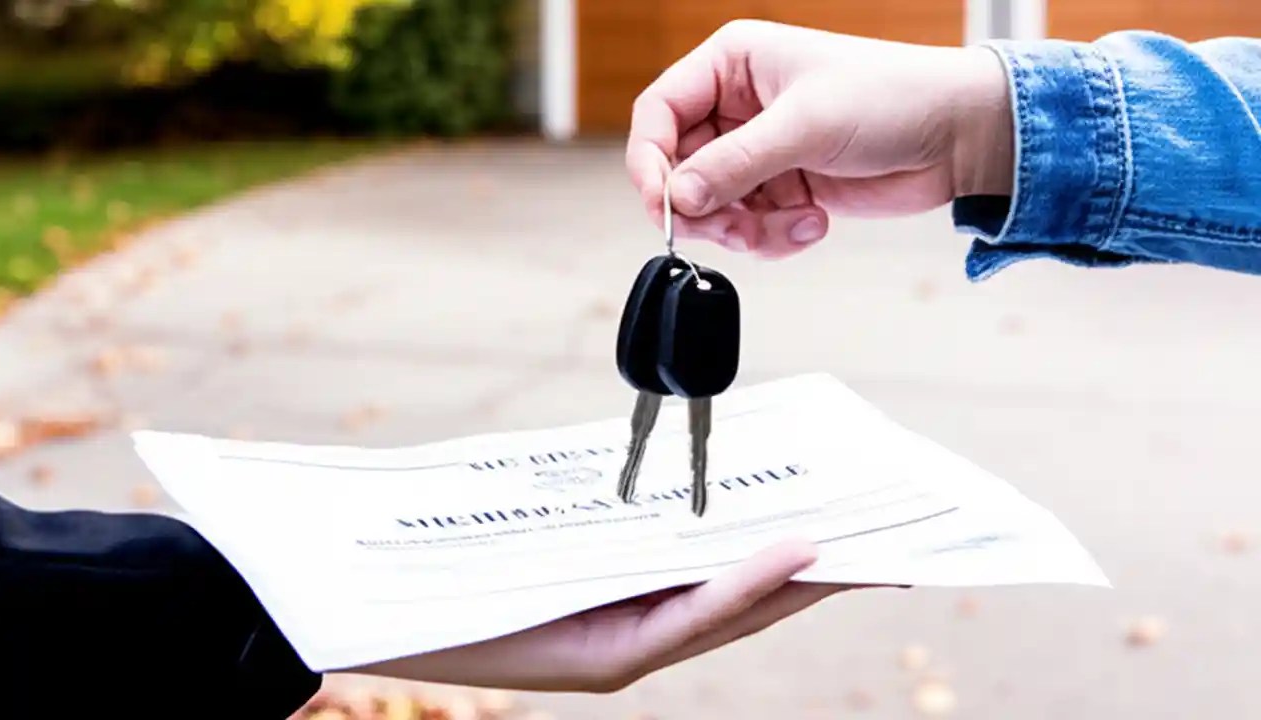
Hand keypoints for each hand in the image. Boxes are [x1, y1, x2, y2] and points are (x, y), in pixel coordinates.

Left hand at [354, 539, 856, 692]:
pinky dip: (750, 587)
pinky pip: (693, 617)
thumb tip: (674, 449)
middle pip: (759, 593)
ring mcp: (632, 648)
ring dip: (814, 580)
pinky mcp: (609, 659)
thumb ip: (625, 494)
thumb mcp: (565, 512)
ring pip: (741, 611)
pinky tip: (800, 555)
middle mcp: (645, 627)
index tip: (869, 511)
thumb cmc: (473, 549)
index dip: (812, 545)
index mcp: (641, 594)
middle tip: (906, 532)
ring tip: (879, 546)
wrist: (388, 598)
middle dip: (836, 566)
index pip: (741, 567)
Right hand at [626, 20, 1013, 258]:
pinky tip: (813, 222)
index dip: (652, 161)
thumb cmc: (894, 95)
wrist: (958, 135)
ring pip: (712, 207)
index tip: (664, 202)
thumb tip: (679, 198)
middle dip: (704, 207)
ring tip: (789, 220)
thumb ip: (734, 164)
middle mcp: (739, 106)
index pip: (660, 113)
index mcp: (732, 65)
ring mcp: (760, 151)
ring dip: (745, 228)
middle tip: (730, 225)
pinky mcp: (783, 188)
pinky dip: (774, 236)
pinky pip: (749, 226)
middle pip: (679, 170)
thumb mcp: (804, 124)